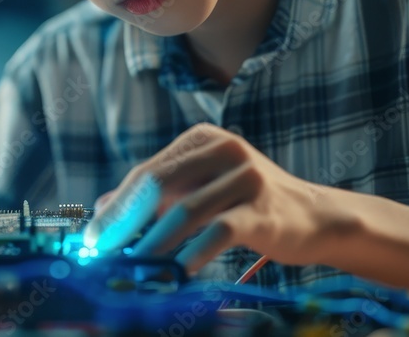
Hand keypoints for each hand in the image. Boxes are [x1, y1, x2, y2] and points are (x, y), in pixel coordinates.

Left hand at [86, 123, 346, 273]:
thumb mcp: (202, 187)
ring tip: (134, 264)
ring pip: (185, 209)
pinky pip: (218, 231)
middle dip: (125, 220)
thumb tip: (104, 204)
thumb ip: (157, 193)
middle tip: (102, 248)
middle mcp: (224, 149)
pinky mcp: (262, 209)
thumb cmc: (249, 202)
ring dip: (153, 241)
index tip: (95, 233)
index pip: (148, 171)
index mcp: (203, 139)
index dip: (118, 204)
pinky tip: (179, 269)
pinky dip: (194, 252)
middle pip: (159, 183)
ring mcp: (246, 177)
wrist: (313, 216)